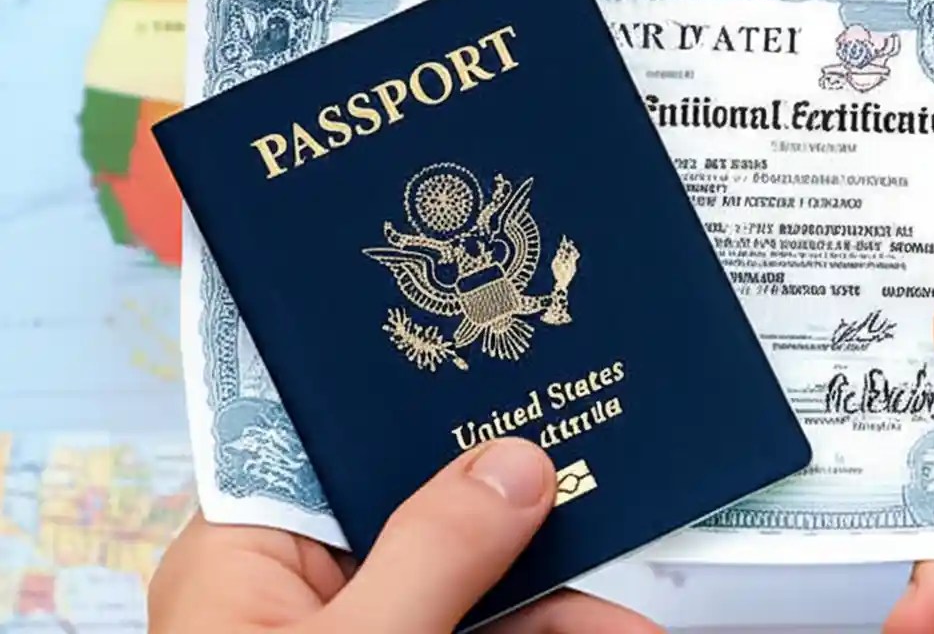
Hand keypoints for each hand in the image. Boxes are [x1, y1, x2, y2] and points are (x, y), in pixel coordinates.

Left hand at [149, 437, 662, 633]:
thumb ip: (433, 555)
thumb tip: (513, 464)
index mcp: (244, 561)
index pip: (330, 448)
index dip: (413, 411)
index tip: (500, 381)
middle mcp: (299, 593)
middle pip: (423, 512)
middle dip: (525, 518)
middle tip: (608, 491)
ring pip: (473, 586)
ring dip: (561, 600)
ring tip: (634, 614)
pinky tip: (613, 632)